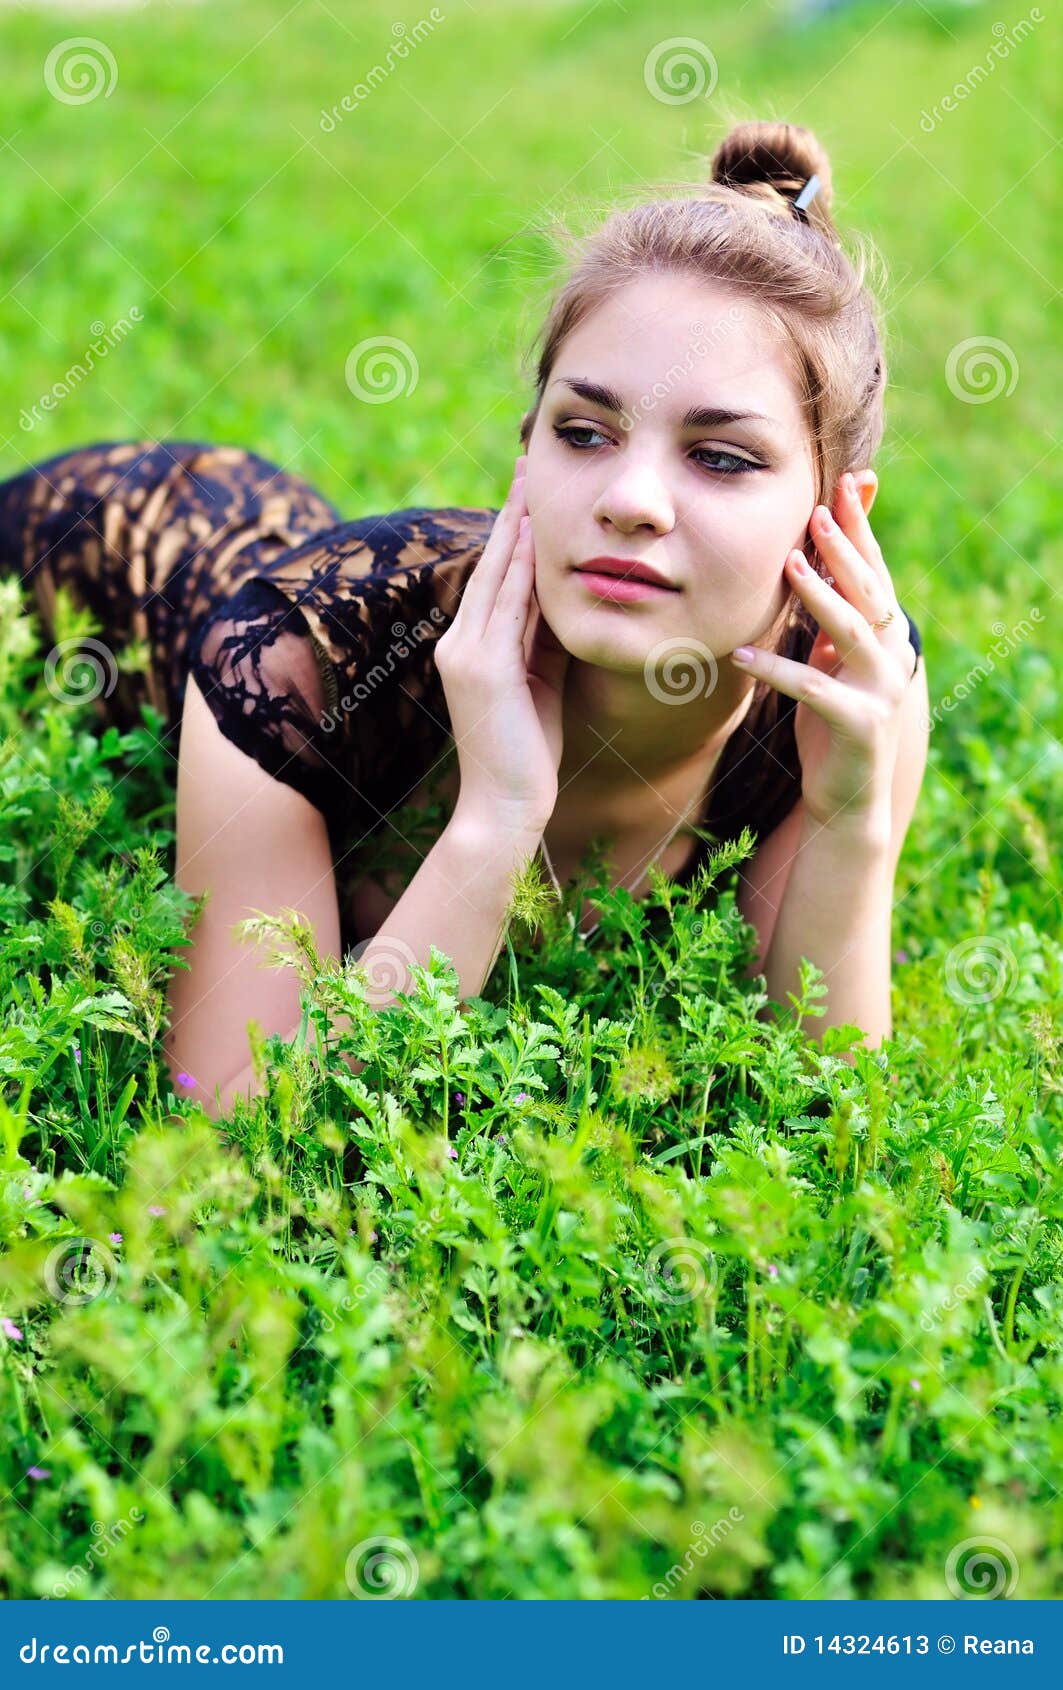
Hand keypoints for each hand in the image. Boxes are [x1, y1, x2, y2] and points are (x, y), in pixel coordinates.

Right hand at [433, 453, 570, 831]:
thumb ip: (544, 641)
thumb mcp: (541, 684)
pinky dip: (522, 568)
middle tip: (526, 463)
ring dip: (516, 528)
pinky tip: (537, 535)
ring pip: (497, 577)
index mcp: (472, 647)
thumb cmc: (528, 753)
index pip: (496, 578)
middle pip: (491, 565)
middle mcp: (460, 642)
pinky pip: (507, 607)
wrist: (505, 806)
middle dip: (511, 513)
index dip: (513, 533)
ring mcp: (466, 653)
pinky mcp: (481, 668)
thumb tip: (565, 599)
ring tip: (531, 483)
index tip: (529, 494)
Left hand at [728, 473, 917, 831]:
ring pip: (852, 631)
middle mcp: (893, 657)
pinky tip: (741, 654)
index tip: (845, 485)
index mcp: (886, 636)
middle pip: (869, 591)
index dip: (860, 529)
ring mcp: (881, 691)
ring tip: (789, 563)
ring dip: (821, 595)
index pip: (873, 571)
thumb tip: (812, 564)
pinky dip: (776, 669)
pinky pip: (814, 689)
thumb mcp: (831, 663)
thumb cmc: (833, 722)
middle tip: (818, 509)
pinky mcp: (860, 725)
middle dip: (845, 547)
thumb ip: (830, 620)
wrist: (848, 797)